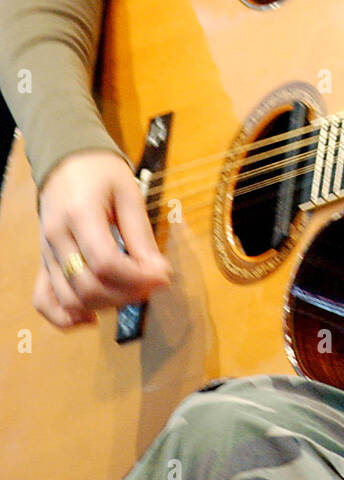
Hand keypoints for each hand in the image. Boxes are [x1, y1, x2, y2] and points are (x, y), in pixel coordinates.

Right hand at [34, 150, 171, 328]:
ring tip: (131, 291)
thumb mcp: (129, 194)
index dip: (138, 278)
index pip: (106, 264)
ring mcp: (46, 254)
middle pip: (88, 287)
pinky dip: (66, 318)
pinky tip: (92, 317)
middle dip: (126, 294)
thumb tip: (159, 274)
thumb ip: (141, 235)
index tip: (164, 276)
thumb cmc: (101, 172)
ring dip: (106, 306)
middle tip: (152, 283)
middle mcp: (56, 239)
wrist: (66, 162)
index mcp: (79, 215)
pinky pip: (44, 301)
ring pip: (70, 300)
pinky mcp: (43, 263)